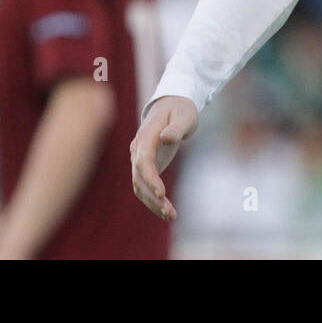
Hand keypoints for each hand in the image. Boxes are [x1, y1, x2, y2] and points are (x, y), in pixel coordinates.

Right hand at [130, 95, 197, 220]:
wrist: (172, 106)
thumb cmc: (180, 110)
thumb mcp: (184, 115)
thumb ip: (176, 127)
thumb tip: (166, 138)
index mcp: (145, 137)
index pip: (143, 161)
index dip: (150, 178)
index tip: (161, 194)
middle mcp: (138, 150)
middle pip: (139, 178)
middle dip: (152, 197)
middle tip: (169, 212)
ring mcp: (139, 159)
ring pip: (140, 187)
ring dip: (152, 203)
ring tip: (170, 216)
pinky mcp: (146, 167)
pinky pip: (145, 187)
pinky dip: (153, 201)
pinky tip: (167, 212)